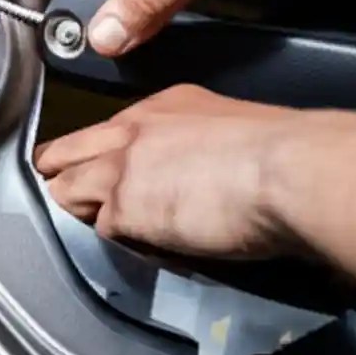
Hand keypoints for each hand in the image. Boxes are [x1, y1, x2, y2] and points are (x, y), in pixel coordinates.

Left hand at [33, 85, 306, 258]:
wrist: (292, 170)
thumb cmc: (284, 154)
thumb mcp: (232, 131)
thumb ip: (200, 149)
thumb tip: (201, 176)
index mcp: (163, 107)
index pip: (107, 131)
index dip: (100, 155)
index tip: (107, 173)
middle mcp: (132, 129)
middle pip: (65, 151)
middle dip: (63, 175)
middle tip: (71, 198)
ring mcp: (120, 168)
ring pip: (65, 189)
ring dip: (81, 211)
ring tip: (112, 229)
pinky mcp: (122, 208)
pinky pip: (102, 231)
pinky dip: (122, 243)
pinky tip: (151, 247)